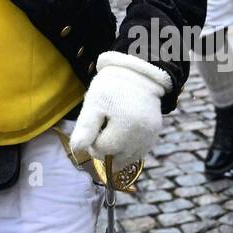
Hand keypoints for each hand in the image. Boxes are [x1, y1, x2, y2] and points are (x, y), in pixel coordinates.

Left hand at [68, 52, 169, 166]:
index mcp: (124, 128)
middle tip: (102, 128)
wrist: (138, 73)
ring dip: (117, 150)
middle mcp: (141, 137)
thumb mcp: (94, 103)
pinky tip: (123, 134)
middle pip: (116, 159)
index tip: (93, 127)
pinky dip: (129, 148)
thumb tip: (76, 150)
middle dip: (105, 149)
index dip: (92, 142)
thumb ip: (85, 129)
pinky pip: (139, 152)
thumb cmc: (111, 87)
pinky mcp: (155, 135)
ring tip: (113, 129)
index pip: (101, 151)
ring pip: (128, 158)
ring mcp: (150, 137)